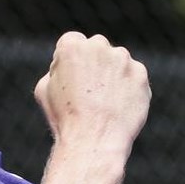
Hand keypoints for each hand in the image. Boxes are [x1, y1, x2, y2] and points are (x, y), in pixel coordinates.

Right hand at [35, 32, 149, 164]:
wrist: (94, 140)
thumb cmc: (65, 118)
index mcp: (71, 45)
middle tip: (89, 93)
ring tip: (104, 103)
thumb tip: (65, 66)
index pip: (72, 43)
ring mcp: (123, 59)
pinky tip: (118, 107)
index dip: (71, 63)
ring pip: (117, 62)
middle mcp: (98, 45)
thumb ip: (56, 69)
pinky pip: (134, 77)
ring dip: (113, 75)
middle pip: (97, 49)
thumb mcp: (44, 90)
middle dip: (94, 65)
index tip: (72, 81)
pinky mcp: (140, 74)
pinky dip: (128, 88)